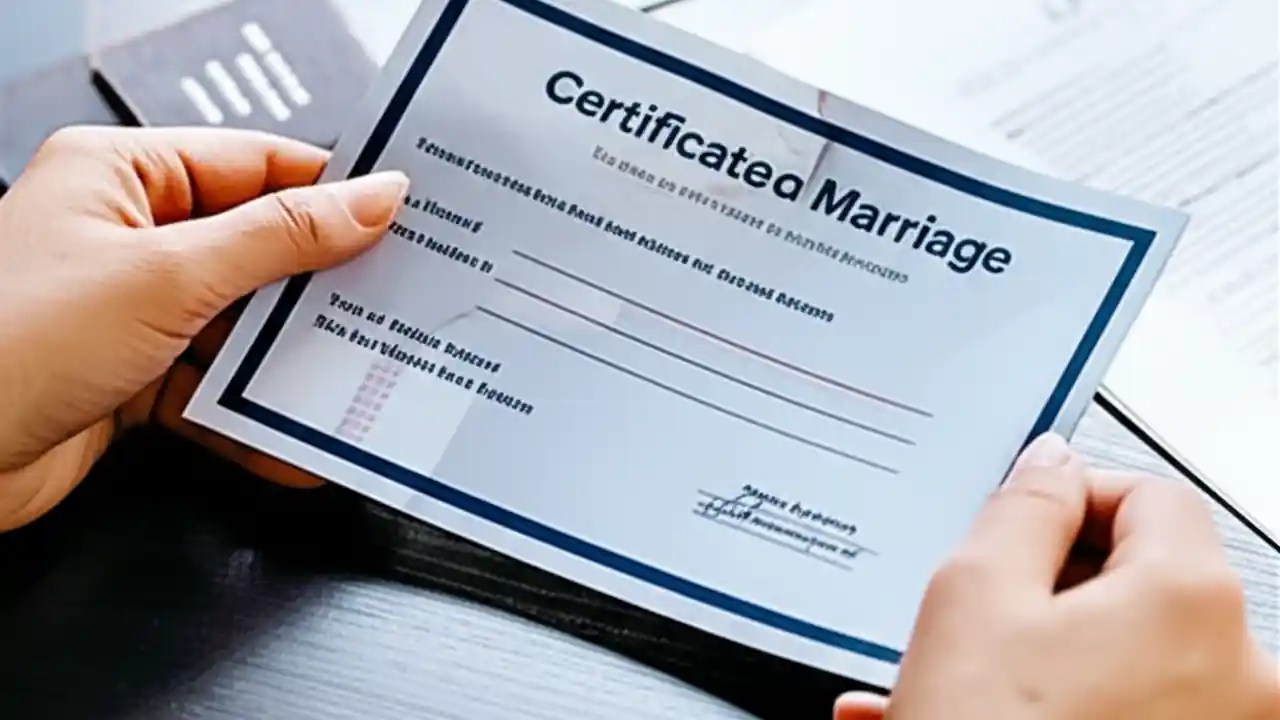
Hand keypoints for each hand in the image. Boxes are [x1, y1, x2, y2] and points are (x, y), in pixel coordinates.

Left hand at [0, 126, 407, 531]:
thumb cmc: (11, 340)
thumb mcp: (170, 275)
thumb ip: (280, 237)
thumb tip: (371, 198)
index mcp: (122, 174)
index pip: (255, 165)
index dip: (332, 191)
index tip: (403, 214)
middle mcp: (128, 234)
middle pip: (258, 249)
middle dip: (322, 287)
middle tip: (397, 300)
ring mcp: (131, 308)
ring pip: (244, 325)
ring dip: (294, 362)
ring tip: (359, 377)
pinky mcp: (135, 376)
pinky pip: (216, 388)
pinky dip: (256, 418)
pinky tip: (298, 442)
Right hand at [833, 434, 1278, 718]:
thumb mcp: (972, 596)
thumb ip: (1021, 506)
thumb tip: (1052, 462)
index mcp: (1195, 605)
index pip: (1148, 494)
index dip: (1065, 498)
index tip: (1012, 526)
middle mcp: (1239, 679)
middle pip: (1134, 586)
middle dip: (1036, 593)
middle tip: (966, 615)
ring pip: (1113, 667)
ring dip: (1025, 664)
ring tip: (940, 686)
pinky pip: (1118, 719)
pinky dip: (1050, 713)